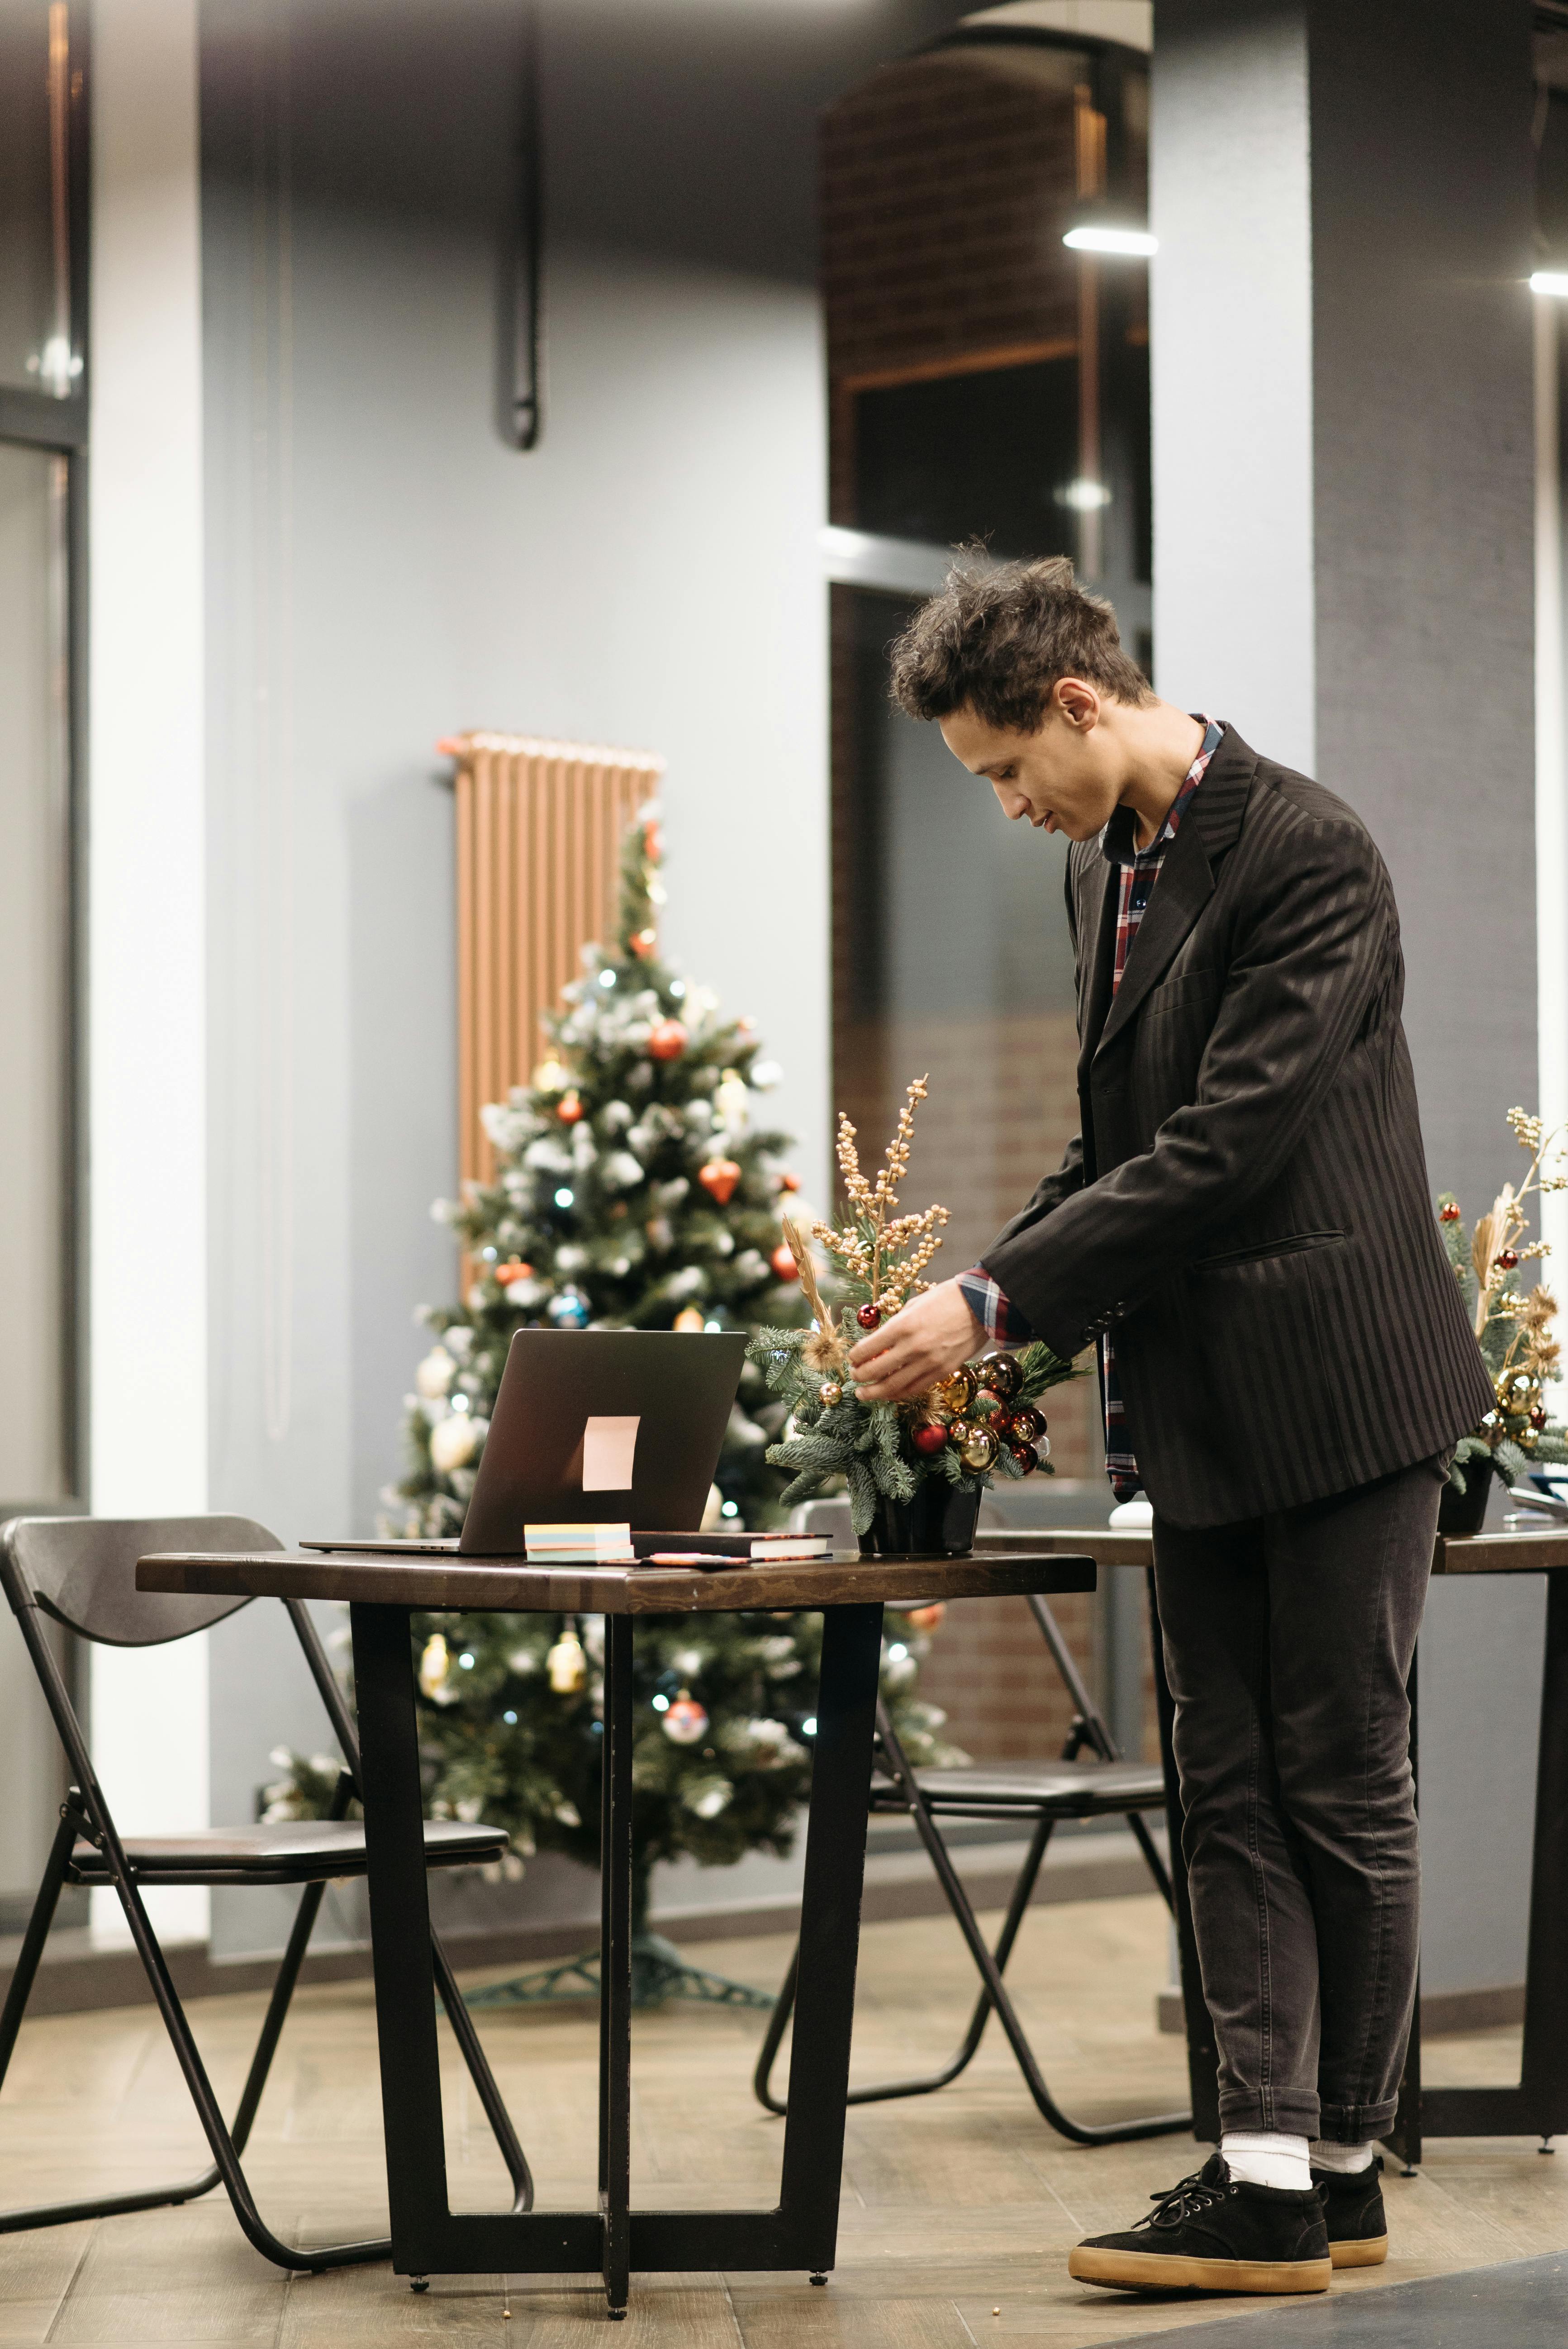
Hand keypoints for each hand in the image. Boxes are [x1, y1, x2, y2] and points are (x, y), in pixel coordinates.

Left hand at [849, 1279, 986, 1402]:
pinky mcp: (943, 1372)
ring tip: (864, 1394)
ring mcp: (929, 1362)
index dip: (855, 1356)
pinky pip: (915, 1389)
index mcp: (903, 1326)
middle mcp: (913, 1347)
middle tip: (854, 1376)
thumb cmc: (947, 1298)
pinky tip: (890, 1394)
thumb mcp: (914, 1305)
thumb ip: (895, 1325)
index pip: (867, 1349)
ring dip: (874, 1393)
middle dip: (860, 1376)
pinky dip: (898, 1394)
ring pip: (893, 1387)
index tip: (852, 1358)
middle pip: (875, 1371)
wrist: (982, 1304)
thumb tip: (878, 1342)